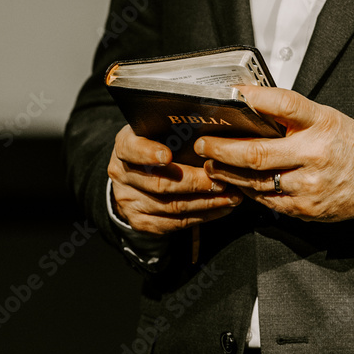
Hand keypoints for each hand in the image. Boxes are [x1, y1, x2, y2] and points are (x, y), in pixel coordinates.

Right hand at [107, 124, 243, 234]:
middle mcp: (122, 175)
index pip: (132, 149)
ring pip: (172, 206)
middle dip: (193, 183)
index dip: (148, 153)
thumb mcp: (156, 131)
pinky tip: (221, 208)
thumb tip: (210, 132)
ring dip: (206, 202)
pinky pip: (176, 223)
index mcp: (125, 146)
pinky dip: (203, 216)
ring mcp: (130, 201)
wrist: (132, 178)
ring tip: (231, 196)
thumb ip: (174, 131)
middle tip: (220, 180)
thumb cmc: (155, 145)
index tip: (167, 156)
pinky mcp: (142, 222)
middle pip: (158, 183)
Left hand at [193, 86, 353, 222]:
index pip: (287, 104)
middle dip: (221, 149)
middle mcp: (314, 154)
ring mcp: (308, 185)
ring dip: (226, 172)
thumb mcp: (325, 119)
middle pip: (257, 153)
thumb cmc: (346, 144)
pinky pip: (265, 199)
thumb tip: (248, 102)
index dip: (257, 98)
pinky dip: (245, 189)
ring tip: (211, 163)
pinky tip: (233, 181)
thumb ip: (290, 115)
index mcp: (321, 124)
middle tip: (203, 144)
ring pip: (255, 181)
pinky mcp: (303, 208)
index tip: (233, 94)